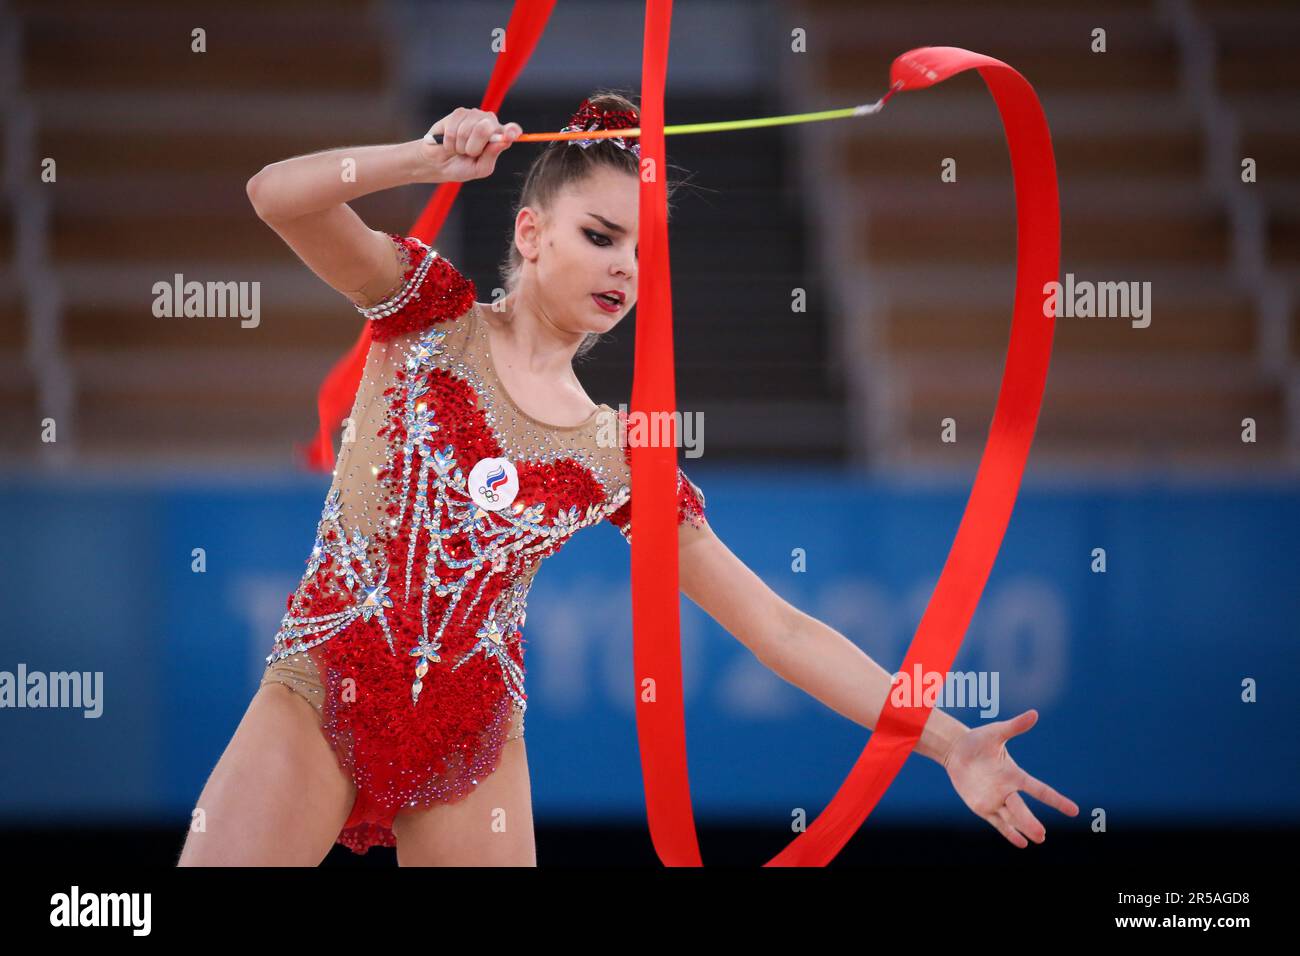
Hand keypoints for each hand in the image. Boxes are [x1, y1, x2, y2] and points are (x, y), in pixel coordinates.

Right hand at [417, 108, 521, 182]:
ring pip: (467, 130)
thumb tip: (503, 141)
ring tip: (459, 149)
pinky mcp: (457, 114)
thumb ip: (492, 156)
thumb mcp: (480, 169)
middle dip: (473, 147)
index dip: (511, 131)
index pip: (512, 130)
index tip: (509, 135)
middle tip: (469, 153)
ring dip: (460, 146)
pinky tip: (450, 143)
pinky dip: (449, 142)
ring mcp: (473, 116)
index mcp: (499, 137)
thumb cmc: (462, 167)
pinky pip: (453, 130)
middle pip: (485, 128)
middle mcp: (489, 123)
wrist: (439, 164)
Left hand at [942, 709, 1078, 846]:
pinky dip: (1009, 833)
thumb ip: (1015, 726)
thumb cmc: (978, 740)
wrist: (956, 750)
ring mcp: (996, 800)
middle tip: (1042, 835)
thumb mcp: (997, 732)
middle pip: (1022, 809)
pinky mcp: (982, 807)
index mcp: (1015, 775)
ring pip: (1012, 818)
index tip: (1074, 811)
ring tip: (1038, 839)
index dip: (1056, 800)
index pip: (1039, 790)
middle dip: (1031, 822)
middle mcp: (1008, 791)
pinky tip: (1021, 843)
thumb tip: (1034, 713)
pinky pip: (997, 822)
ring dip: (1024, 829)